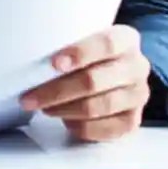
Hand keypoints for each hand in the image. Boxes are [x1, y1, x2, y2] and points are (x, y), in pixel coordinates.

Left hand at [19, 25, 151, 141]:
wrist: (114, 74)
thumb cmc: (90, 56)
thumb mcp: (82, 40)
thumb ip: (66, 45)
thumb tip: (30, 59)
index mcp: (125, 39)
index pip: (106, 44)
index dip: (79, 53)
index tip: (53, 64)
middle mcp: (137, 66)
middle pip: (95, 81)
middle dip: (56, 91)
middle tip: (30, 97)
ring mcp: (137, 95)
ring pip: (97, 106)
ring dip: (63, 110)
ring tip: (44, 108)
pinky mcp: (132, 121)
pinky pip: (103, 129)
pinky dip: (80, 127)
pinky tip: (65, 120)